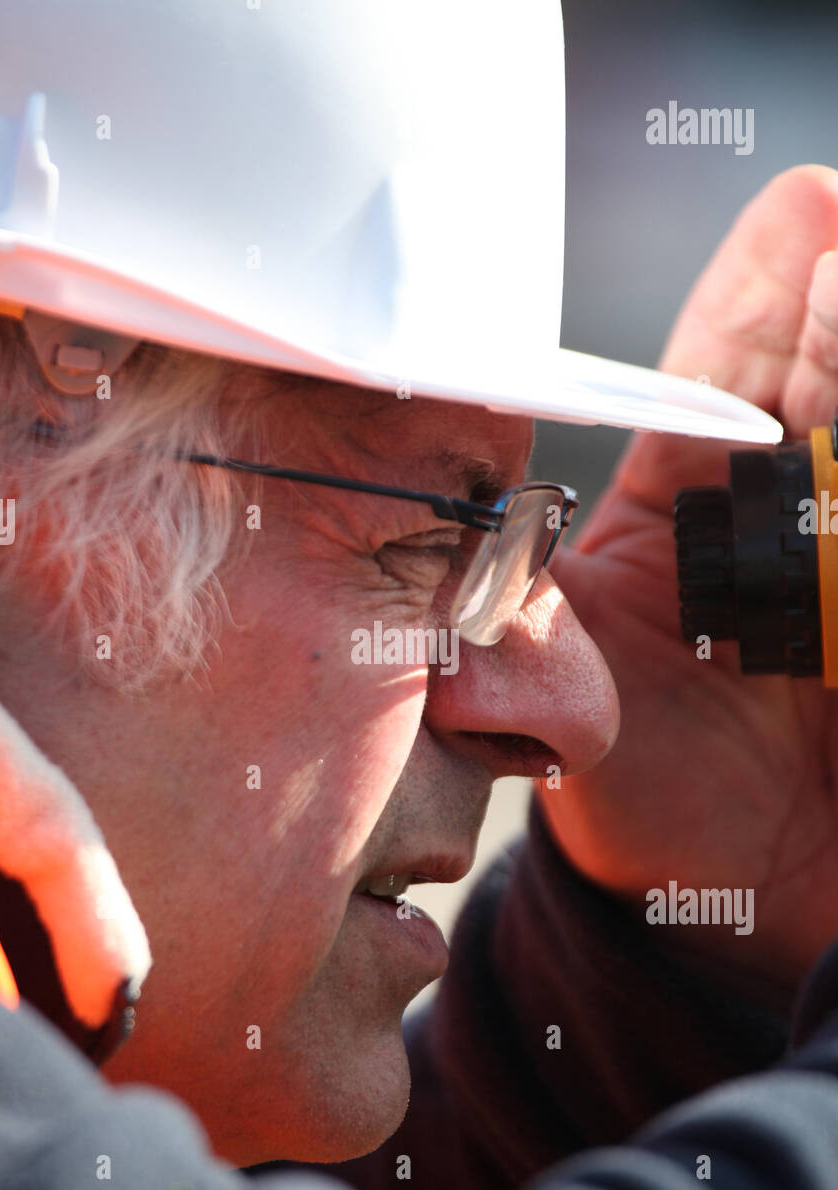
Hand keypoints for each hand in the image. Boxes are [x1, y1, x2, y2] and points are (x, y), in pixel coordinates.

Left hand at [539, 165, 837, 992]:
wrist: (752, 907)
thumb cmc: (645, 807)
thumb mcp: (571, 736)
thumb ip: (521, 674)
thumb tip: (459, 673)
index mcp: (685, 518)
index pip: (722, 383)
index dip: (760, 299)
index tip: (805, 210)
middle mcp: (782, 523)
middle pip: (824, 391)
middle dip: (837, 321)